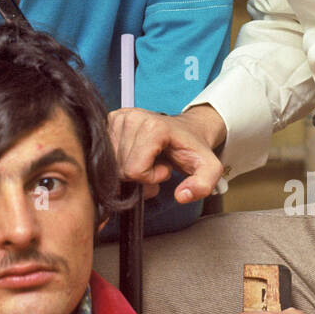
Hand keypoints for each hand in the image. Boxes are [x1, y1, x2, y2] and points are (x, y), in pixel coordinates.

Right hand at [107, 104, 225, 203]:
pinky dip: (120, 160)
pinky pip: (105, 153)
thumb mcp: (208, 169)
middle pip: (121, 168)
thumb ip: (202, 185)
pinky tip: (136, 154)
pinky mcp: (111, 119)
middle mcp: (132, 118)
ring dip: (130, 168)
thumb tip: (182, 196)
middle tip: (156, 166)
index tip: (164, 168)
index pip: (135, 170)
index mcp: (154, 128)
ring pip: (111, 163)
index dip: (150, 178)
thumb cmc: (193, 149)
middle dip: (139, 175)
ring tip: (147, 159)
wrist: (187, 130)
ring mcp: (119, 117)